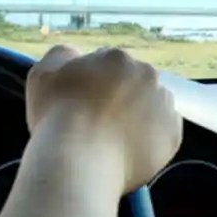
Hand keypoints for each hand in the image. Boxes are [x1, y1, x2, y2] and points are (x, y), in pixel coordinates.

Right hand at [25, 45, 181, 193]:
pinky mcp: (173, 135)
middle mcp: (148, 75)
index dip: (95, 87)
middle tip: (99, 124)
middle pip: (134, 84)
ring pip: (151, 108)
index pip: (109, 67)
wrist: (79, 160)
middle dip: (120, 99)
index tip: (84, 105)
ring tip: (113, 141)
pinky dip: (150, 141)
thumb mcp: (43, 72)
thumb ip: (63, 56)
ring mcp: (164, 105)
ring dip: (138, 118)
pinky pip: (163, 135)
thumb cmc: (57, 116)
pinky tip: (128, 151)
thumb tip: (76, 56)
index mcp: (118, 58)